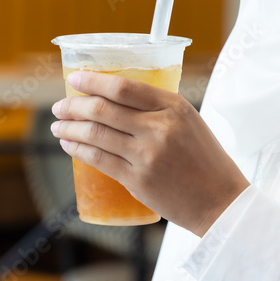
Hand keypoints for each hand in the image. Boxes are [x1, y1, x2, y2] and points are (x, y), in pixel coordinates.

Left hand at [51, 71, 249, 236]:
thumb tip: (117, 100)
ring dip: (70, 128)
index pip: (124, 87)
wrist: (220, 200)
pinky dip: (79, 150)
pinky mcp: (138, 181)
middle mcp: (159, 128)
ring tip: (58, 126)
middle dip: (73, 105)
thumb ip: (159, 110)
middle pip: (103, 109)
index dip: (93, 81)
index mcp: (173, 107)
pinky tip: (69, 145)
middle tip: (60, 106)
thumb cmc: (206, 159)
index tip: (75, 79)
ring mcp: (147, 155)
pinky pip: (99, 160)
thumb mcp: (189, 121)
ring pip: (96, 135)